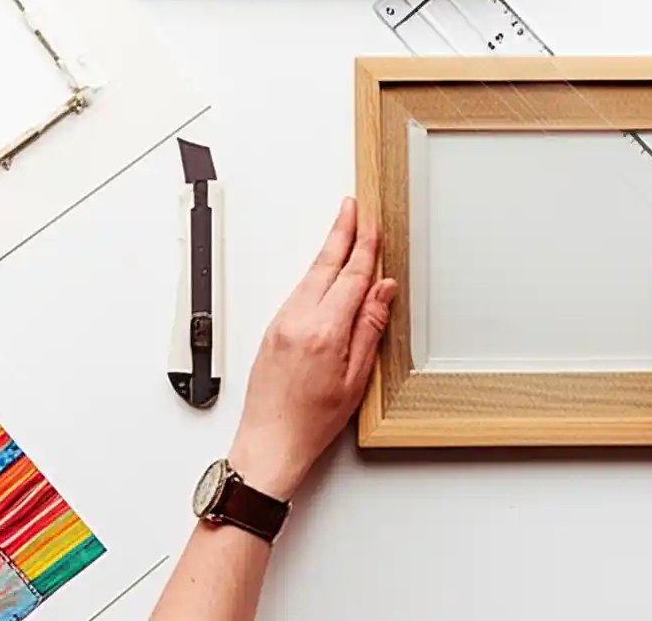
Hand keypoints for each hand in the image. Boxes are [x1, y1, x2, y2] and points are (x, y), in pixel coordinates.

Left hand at [229, 198, 396, 499]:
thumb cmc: (311, 422)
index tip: (373, 225)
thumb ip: (370, 328)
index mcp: (324, 331)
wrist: (268, 444)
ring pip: (309, 276)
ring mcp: (280, 323)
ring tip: (342, 230)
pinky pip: (298, 292)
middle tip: (352, 206)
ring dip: (328, 251)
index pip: (352, 277)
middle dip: (341, 232)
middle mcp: (298, 320)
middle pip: (325, 265)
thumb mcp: (356, 379)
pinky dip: (314, 274)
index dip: (365, 247)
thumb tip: (383, 291)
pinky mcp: (271, 330)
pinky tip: (324, 272)